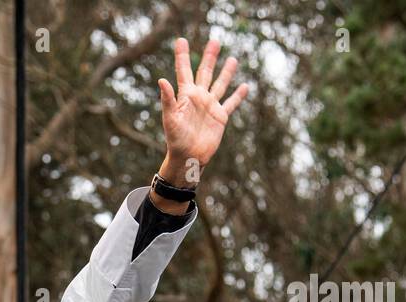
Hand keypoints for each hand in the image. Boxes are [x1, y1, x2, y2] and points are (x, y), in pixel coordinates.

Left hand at [157, 37, 247, 178]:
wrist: (188, 157)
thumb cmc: (175, 140)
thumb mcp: (170, 118)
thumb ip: (167, 99)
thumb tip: (161, 80)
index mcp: (185, 96)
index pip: (184, 71)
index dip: (182, 56)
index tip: (181, 40)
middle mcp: (199, 98)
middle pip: (205, 72)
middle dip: (210, 57)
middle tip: (215, 40)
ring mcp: (210, 106)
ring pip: (220, 84)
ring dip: (226, 72)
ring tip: (233, 58)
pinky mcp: (220, 117)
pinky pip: (231, 103)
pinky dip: (238, 96)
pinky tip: (244, 86)